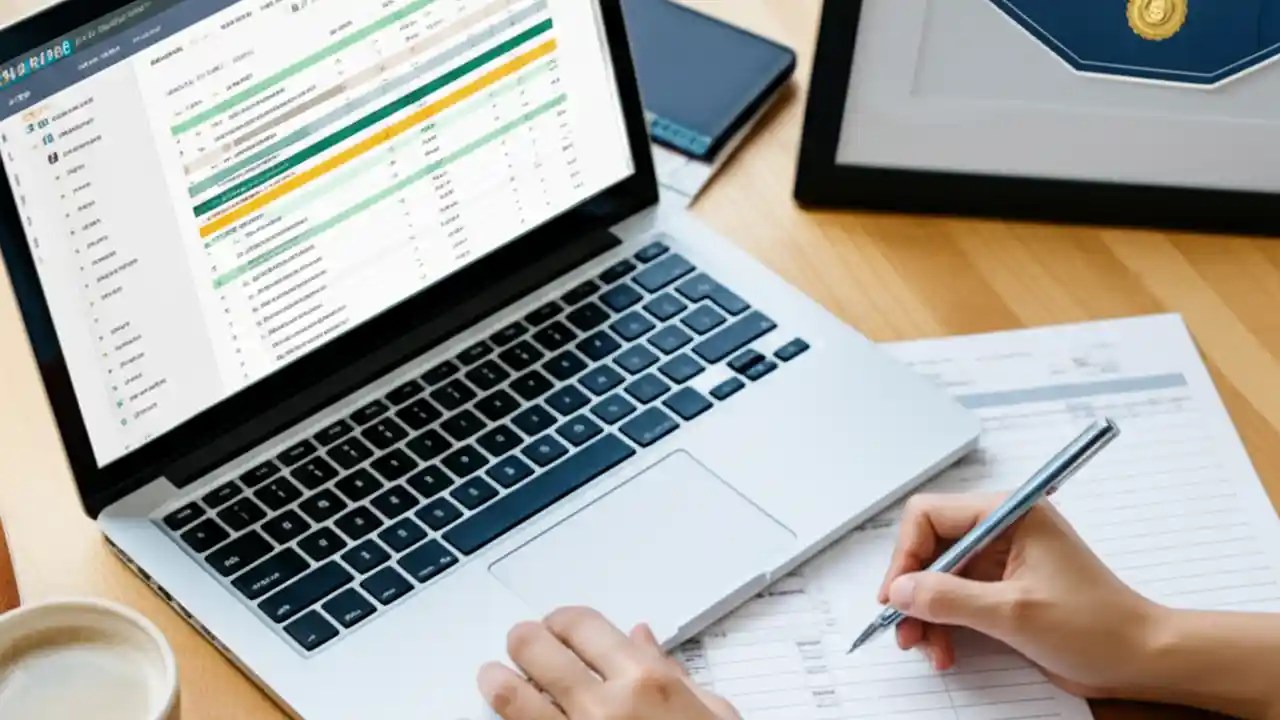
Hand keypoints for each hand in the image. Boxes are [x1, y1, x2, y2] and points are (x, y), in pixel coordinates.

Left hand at [478, 606, 739, 719]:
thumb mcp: (712, 714)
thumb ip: (673, 672)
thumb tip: (641, 638)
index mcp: (647, 682)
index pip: (579, 624)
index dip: (561, 621)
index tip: (557, 627)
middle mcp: (605, 709)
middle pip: (535, 648)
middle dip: (524, 641)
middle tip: (523, 645)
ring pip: (511, 696)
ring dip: (498, 680)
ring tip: (495, 677)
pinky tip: (515, 717)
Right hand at [878, 493, 1160, 697]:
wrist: (1141, 657)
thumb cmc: (1097, 626)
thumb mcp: (1014, 612)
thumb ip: (950, 598)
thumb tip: (900, 590)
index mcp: (1009, 514)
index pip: (931, 515)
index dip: (906, 555)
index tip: (896, 595)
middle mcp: (1002, 528)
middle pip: (930, 547)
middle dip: (914, 590)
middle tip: (903, 628)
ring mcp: (1002, 558)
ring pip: (939, 576)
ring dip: (926, 612)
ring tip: (925, 647)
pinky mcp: (1004, 587)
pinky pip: (957, 597)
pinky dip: (944, 622)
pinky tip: (945, 649)